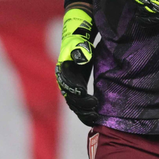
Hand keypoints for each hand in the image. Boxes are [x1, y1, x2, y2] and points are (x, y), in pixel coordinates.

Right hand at [56, 7, 98, 123]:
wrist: (77, 40)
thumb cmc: (80, 41)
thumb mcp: (80, 42)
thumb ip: (80, 49)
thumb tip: (82, 58)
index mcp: (64, 70)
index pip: (69, 86)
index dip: (79, 95)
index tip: (93, 100)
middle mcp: (64, 80)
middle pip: (70, 98)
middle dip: (82, 107)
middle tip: (95, 111)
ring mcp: (69, 86)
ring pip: (73, 104)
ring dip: (83, 113)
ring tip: (95, 118)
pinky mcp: (76, 89)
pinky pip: (78, 103)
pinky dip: (84, 111)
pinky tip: (95, 116)